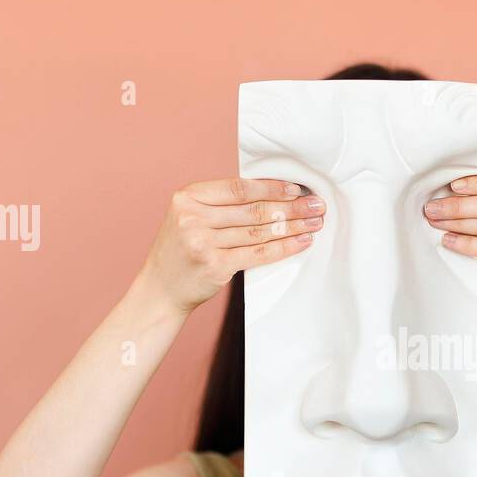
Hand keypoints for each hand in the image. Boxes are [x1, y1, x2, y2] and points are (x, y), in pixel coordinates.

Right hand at [139, 178, 324, 313]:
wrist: (160, 289)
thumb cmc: (182, 251)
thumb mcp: (190, 217)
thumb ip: (220, 204)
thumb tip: (271, 193)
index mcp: (188, 197)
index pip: (238, 188)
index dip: (270, 187)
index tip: (295, 188)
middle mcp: (193, 218)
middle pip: (253, 209)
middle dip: (290, 207)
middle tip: (316, 205)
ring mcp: (203, 243)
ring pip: (259, 231)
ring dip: (293, 226)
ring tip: (315, 222)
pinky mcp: (215, 266)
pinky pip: (258, 254)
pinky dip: (284, 247)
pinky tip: (301, 241)